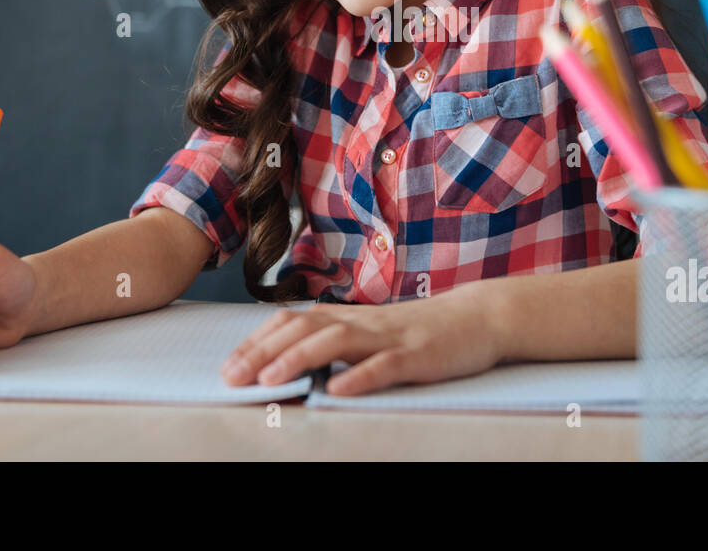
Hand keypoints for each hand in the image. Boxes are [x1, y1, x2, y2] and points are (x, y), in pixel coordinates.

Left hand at [220, 284, 509, 395]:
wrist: (479, 316)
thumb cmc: (421, 330)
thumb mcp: (372, 333)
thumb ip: (336, 341)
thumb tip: (289, 359)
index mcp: (348, 317)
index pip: (293, 321)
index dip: (257, 342)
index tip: (228, 366)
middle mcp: (362, 322)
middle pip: (304, 328)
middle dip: (263, 351)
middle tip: (232, 376)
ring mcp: (390, 337)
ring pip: (337, 341)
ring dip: (299, 359)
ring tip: (270, 379)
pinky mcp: (418, 355)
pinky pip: (385, 366)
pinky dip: (358, 377)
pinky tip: (336, 391)